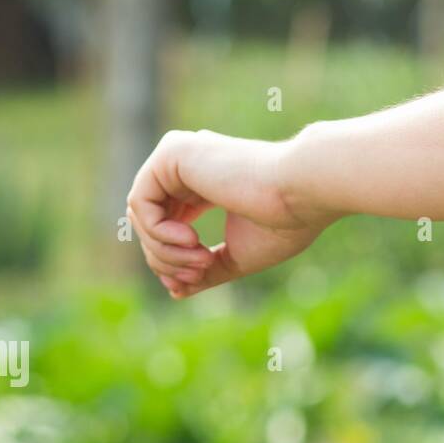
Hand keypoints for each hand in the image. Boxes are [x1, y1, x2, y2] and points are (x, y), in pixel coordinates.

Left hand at [127, 129, 329, 298]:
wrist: (303, 192)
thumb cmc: (284, 222)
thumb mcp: (238, 254)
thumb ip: (205, 269)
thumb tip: (175, 290)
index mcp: (205, 183)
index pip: (168, 224)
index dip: (172, 258)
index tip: (197, 279)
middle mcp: (189, 165)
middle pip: (149, 221)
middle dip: (166, 258)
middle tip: (198, 273)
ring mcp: (180, 155)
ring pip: (140, 214)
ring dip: (163, 250)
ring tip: (200, 261)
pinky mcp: (173, 152)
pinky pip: (140, 202)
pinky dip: (157, 231)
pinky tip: (190, 239)